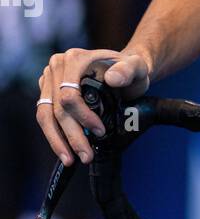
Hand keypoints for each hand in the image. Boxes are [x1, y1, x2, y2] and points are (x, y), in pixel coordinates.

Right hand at [36, 47, 151, 166]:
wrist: (123, 72)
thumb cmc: (130, 70)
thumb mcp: (136, 68)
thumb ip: (128, 70)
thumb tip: (112, 79)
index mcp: (74, 59)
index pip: (69, 94)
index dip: (82, 117)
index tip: (99, 131)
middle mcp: (57, 67)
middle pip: (56, 108)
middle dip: (71, 136)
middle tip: (86, 156)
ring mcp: (49, 80)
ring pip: (45, 115)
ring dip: (57, 141)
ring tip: (70, 160)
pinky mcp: (47, 93)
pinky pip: (45, 117)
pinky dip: (54, 136)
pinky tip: (65, 150)